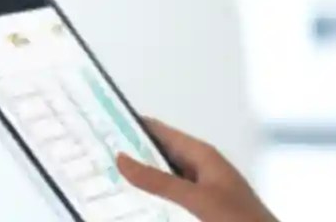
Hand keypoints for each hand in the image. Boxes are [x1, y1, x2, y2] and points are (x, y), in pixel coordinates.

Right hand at [116, 116, 278, 221]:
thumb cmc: (239, 218)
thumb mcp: (195, 198)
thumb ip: (159, 181)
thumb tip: (122, 158)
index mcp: (203, 155)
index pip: (162, 132)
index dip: (135, 126)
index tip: (104, 123)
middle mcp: (203, 167)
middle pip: (161, 153)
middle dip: (133, 152)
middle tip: (96, 153)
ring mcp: (204, 188)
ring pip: (165, 176)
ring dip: (142, 176)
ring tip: (107, 177)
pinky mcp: (204, 208)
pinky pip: (172, 196)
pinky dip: (154, 196)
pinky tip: (138, 205)